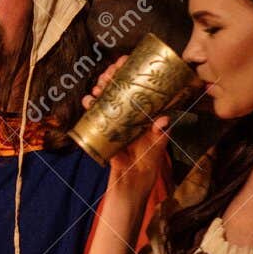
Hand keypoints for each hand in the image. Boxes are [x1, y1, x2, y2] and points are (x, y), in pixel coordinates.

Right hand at [83, 55, 169, 197]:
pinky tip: (89, 101)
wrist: (129, 190)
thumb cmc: (146, 171)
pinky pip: (95, 117)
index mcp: (144, 118)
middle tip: (110, 71)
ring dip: (100, 89)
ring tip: (99, 85)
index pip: (139, 90)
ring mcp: (114, 124)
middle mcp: (129, 118)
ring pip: (105, 100)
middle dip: (113, 78)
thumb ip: (159, 137)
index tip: (128, 63)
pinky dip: (90, 107)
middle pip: (119, 91)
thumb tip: (163, 118)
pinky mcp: (102, 134)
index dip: (133, 75)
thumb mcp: (155, 152)